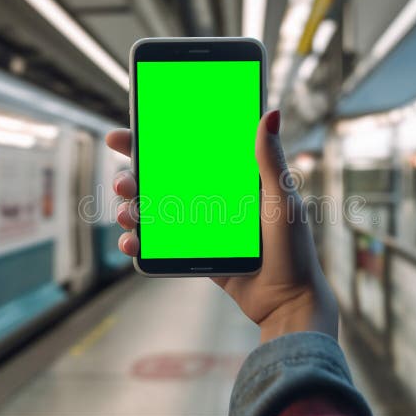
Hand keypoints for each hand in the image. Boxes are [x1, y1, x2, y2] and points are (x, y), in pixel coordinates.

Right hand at [105, 110, 337, 341]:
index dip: (154, 142)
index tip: (125, 136)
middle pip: (160, 180)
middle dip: (132, 178)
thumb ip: (269, 160)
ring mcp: (199, 226)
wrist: (286, 302)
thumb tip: (270, 113)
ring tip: (126, 215)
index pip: (187, 152)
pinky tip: (131, 243)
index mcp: (230, 179)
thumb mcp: (281, 199)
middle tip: (122, 182)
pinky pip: (160, 244)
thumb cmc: (293, 250)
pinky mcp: (193, 254)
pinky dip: (139, 243)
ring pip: (154, 211)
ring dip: (131, 210)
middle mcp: (210, 198)